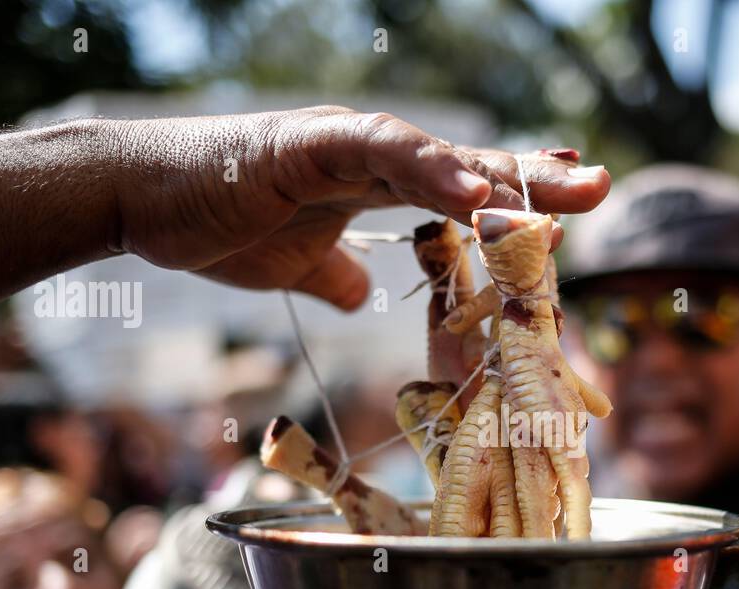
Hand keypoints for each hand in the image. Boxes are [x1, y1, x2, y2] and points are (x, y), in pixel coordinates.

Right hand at [112, 108, 609, 308]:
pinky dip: (425, 168)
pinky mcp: (302, 144)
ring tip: (558, 190)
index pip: (458, 187)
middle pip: (464, 164)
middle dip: (532, 177)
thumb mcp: (294, 263)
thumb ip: (336, 273)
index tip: (569, 214)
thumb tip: (364, 295)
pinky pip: (374, 152)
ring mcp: (337, 143)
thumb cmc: (215, 223)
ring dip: (497, 174)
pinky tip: (470, 190)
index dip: (513, 198)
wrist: (140, 200)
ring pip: (433, 152)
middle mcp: (367, 154)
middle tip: (598, 186)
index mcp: (372, 181)